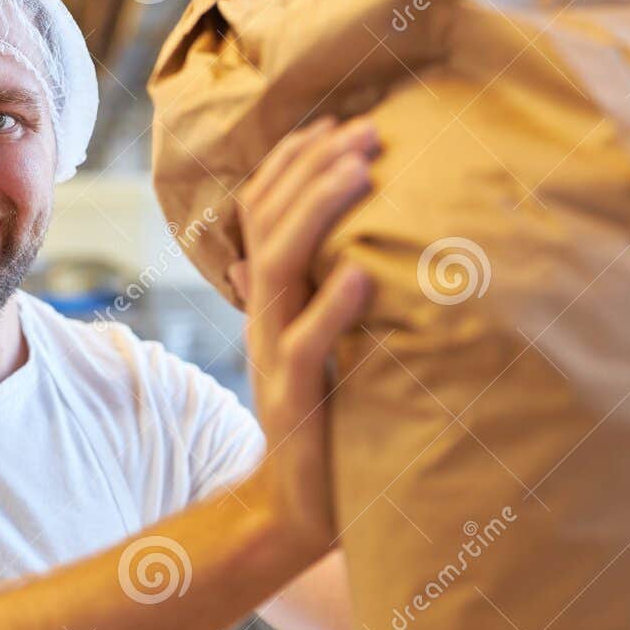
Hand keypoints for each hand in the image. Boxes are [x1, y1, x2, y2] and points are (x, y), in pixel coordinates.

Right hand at [230, 115, 379, 559]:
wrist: (295, 507)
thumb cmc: (324, 421)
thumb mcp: (316, 345)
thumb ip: (309, 295)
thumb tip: (293, 245)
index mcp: (270, 301)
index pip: (264, 212)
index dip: (294, 162)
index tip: (341, 122)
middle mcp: (265, 319)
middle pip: (271, 224)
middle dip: (314, 168)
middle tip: (366, 131)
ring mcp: (274, 357)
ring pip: (282, 268)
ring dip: (319, 213)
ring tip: (360, 173)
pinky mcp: (296, 401)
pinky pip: (307, 347)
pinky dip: (333, 309)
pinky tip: (364, 276)